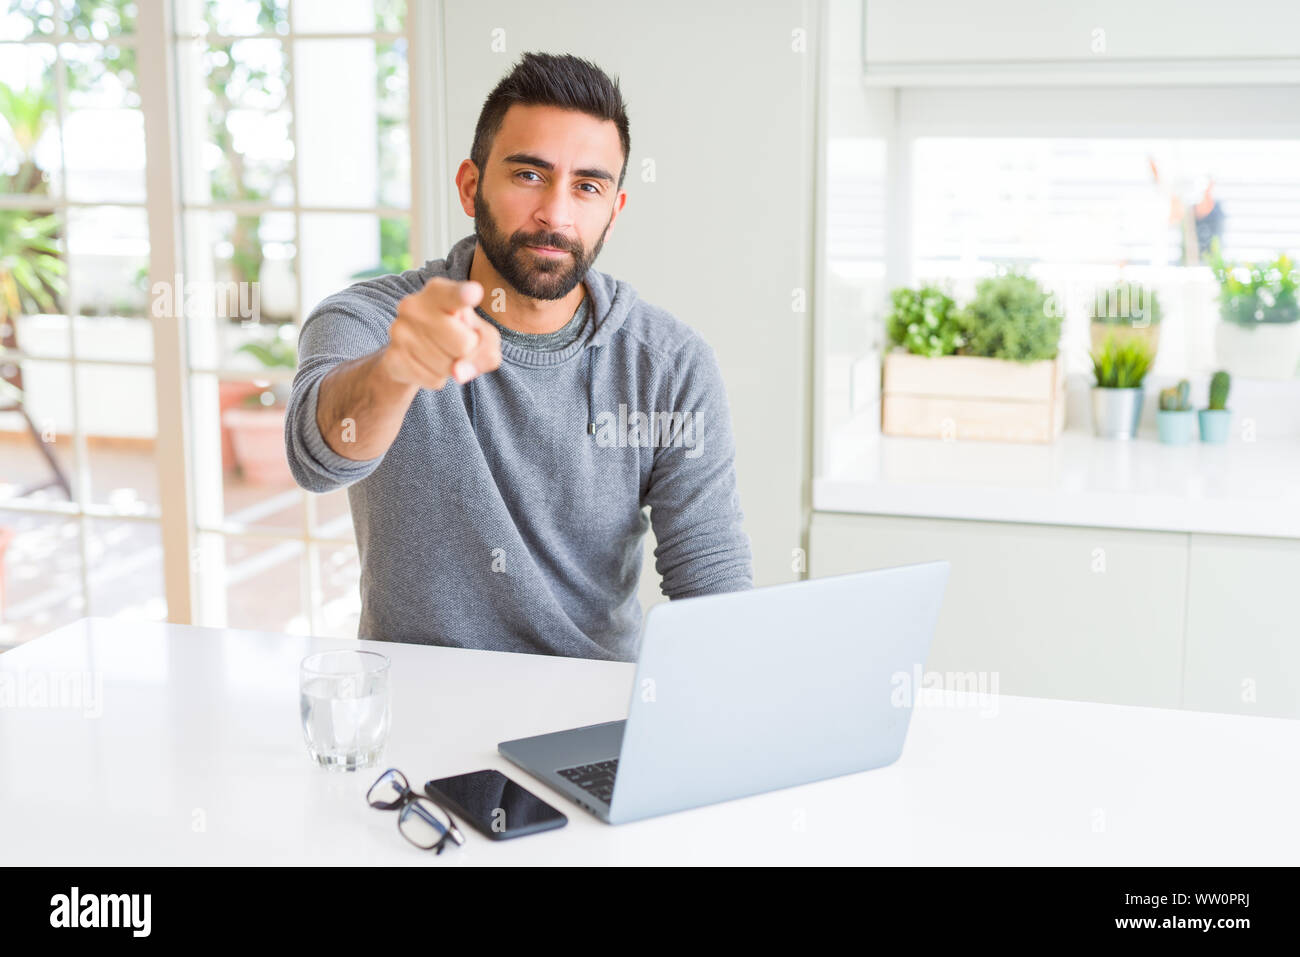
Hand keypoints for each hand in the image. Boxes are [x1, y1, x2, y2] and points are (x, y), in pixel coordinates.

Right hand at [382, 278, 501, 389]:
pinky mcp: (393, 357)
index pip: (453, 294)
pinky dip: (437, 379)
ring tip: (439, 352)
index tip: (473, 293)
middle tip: (455, 343)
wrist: (412, 352)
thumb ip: (486, 351)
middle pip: (464, 344)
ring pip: (449, 366)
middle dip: (467, 352)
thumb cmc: (458, 335)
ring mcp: (399, 330)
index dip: (463, 295)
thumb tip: (458, 373)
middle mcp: (414, 305)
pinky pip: (434, 380)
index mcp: (439, 291)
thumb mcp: (482, 338)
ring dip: (451, 368)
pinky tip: (427, 364)